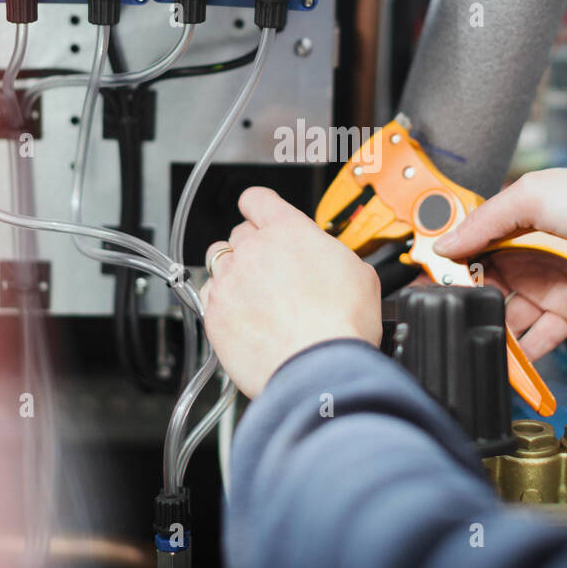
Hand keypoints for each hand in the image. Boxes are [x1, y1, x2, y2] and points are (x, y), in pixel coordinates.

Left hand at [201, 187, 382, 397]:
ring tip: (254, 294)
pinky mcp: (214, 314)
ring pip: (218, 262)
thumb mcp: (359, 273)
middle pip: (238, 233)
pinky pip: (208, 297)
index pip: (257, 199)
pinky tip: (243, 317)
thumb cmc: (341, 324)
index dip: (258, 206)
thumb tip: (330, 262)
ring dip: (233, 272)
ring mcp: (229, 281)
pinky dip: (222, 303)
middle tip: (271, 269)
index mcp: (287, 230)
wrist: (319, 368)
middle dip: (253, 246)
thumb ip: (332, 255)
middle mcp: (252, 250)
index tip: (258, 212)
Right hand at [433, 166, 566, 359]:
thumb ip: (484, 221)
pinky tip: (507, 360)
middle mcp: (528, 255)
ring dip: (493, 330)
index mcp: (515, 222)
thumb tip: (444, 242)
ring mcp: (548, 285)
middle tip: (453, 314)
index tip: (430, 281)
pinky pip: (538, 338)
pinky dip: (523, 353)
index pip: (470, 247)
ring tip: (477, 341)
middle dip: (468, 301)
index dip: (450, 265)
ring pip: (508, 316)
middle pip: (484, 286)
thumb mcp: (533, 196)